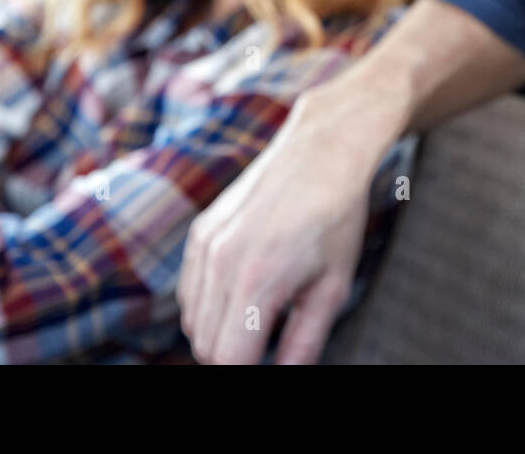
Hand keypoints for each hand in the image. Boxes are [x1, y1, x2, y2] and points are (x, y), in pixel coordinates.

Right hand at [177, 83, 404, 363]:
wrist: (321, 151)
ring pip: (192, 320)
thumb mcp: (332, 287)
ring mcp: (204, 244)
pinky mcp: (199, 231)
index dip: (246, 371)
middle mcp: (220, 262)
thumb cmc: (335, 217)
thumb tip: (287, 373)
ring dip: (219, 331)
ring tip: (262, 315)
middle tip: (268, 346)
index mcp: (257, 280)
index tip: (264, 364)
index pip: (227, 359)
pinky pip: (189, 290)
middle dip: (234, 355)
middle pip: (205, 345)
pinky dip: (208, 304)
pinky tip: (242, 292)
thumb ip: (304, 343)